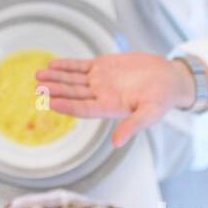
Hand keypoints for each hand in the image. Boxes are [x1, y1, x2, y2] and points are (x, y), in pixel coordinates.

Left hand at [37, 53, 199, 146]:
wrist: (170, 78)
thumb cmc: (163, 99)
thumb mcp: (151, 113)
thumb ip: (133, 126)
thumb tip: (117, 143)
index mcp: (109, 108)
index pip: (83, 109)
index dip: (67, 106)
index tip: (51, 103)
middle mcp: (100, 95)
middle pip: (73, 94)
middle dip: (56, 91)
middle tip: (38, 88)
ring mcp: (100, 80)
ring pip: (72, 79)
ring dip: (56, 77)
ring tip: (38, 75)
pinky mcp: (102, 66)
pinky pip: (80, 66)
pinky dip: (66, 65)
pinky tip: (52, 64)